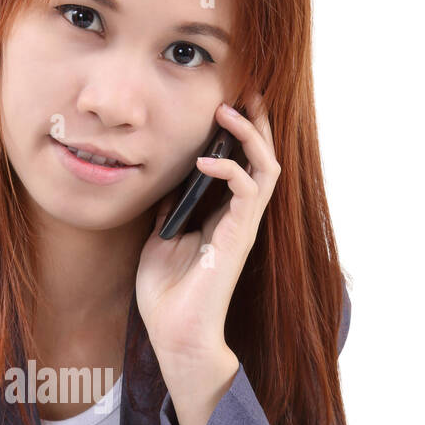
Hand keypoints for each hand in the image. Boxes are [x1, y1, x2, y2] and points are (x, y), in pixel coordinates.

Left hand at [135, 90, 280, 382]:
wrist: (175, 334)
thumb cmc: (167, 294)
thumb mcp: (159, 238)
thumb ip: (169, 210)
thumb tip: (165, 180)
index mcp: (222, 216)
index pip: (242, 164)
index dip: (239, 133)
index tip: (225, 102)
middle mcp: (239, 217)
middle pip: (262, 158)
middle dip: (256, 122)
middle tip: (244, 91)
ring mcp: (242, 226)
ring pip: (266, 167)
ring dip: (250, 135)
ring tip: (228, 111)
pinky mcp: (238, 237)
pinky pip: (248, 190)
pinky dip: (229, 168)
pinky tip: (205, 159)